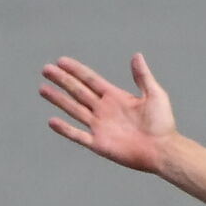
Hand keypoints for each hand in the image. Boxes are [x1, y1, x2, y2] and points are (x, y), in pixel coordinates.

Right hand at [42, 52, 180, 175]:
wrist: (163, 149)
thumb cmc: (162, 123)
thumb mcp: (154, 94)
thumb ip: (142, 76)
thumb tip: (137, 55)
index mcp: (114, 96)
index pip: (90, 80)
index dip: (76, 70)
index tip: (61, 61)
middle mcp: (103, 110)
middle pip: (77, 91)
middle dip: (62, 80)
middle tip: (46, 69)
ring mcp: (99, 126)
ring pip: (74, 109)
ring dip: (58, 99)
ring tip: (42, 89)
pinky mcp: (99, 144)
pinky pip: (78, 135)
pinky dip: (65, 129)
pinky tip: (52, 121)